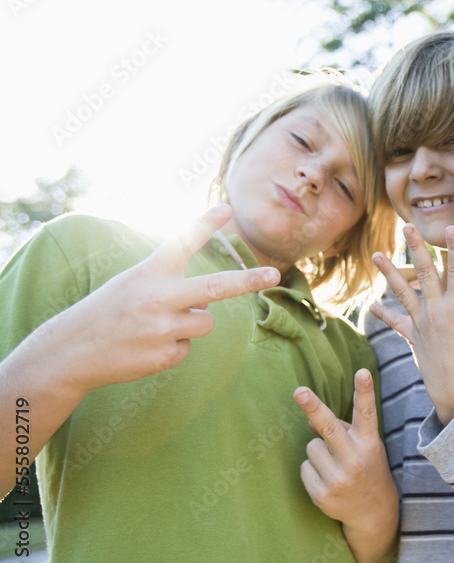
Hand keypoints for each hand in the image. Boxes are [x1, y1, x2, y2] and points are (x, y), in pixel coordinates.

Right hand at [50, 204, 279, 396]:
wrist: (71, 351)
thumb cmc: (108, 311)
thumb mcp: (132, 283)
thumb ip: (170, 284)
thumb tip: (209, 303)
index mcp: (149, 273)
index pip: (181, 242)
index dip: (206, 224)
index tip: (227, 208)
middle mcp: (158, 297)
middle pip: (215, 287)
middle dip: (248, 281)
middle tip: (274, 275)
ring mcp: (162, 327)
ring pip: (206, 322)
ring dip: (192, 323)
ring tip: (156, 326)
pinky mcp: (164, 354)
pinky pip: (188, 346)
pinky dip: (174, 346)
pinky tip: (146, 345)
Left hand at [297, 369, 398, 562]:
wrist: (374, 513)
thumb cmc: (367, 469)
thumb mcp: (363, 446)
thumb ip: (341, 430)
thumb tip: (308, 420)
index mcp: (369, 443)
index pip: (367, 413)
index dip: (364, 391)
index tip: (362, 372)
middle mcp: (355, 460)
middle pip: (329, 428)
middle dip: (313, 407)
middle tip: (298, 391)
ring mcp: (339, 479)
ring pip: (311, 447)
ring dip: (318, 453)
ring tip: (335, 466)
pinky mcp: (323, 495)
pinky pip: (304, 468)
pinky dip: (312, 471)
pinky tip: (328, 481)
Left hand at [370, 224, 453, 423]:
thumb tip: (453, 305)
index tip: (450, 227)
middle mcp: (436, 310)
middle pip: (425, 272)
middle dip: (416, 247)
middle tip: (408, 227)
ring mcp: (420, 322)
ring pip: (402, 291)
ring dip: (389, 271)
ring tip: (377, 254)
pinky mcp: (411, 336)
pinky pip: (395, 322)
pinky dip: (383, 314)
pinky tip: (372, 306)